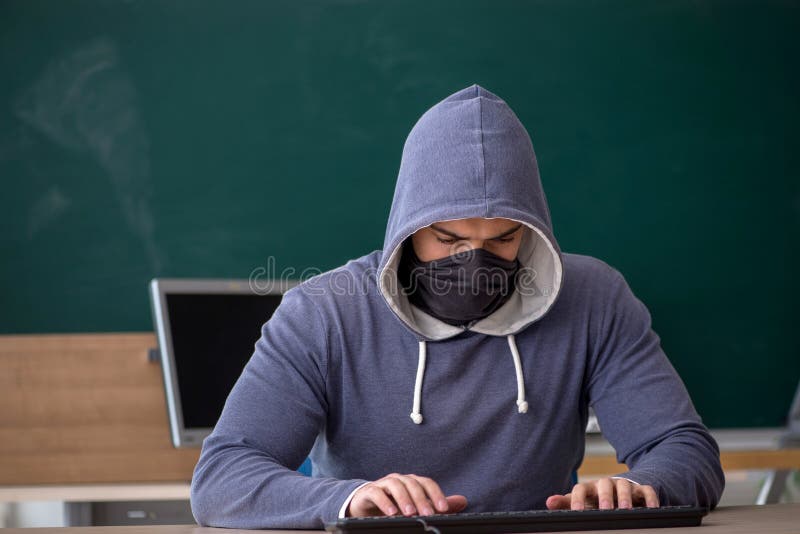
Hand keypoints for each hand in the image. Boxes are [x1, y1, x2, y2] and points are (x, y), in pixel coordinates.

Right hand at [347, 473, 467, 516]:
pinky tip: (391, 513)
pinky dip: (385, 502)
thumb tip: (462, 501)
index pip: (426, 483)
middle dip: (421, 499)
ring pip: (395, 485)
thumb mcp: (416, 506)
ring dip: (404, 499)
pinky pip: (377, 492)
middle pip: (412, 484)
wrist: (365, 506)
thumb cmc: (394, 505)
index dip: (436, 494)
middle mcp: (399, 480)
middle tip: (428, 514)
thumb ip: (436, 504)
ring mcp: (383, 484)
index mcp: (411, 482)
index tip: (444, 509)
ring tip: (410, 513)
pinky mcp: (369, 492)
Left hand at [546, 478, 658, 509]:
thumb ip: (567, 502)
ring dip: (625, 497)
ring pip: (625, 485)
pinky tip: (651, 509)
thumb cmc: (597, 500)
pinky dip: (650, 498)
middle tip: (606, 509)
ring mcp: (625, 485)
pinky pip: (647, 490)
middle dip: (605, 496)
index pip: (581, 488)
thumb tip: (549, 502)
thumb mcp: (582, 502)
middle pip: (604, 484)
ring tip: (626, 510)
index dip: (577, 498)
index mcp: (590, 487)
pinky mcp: (640, 490)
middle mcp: (607, 484)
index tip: (577, 511)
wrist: (620, 492)